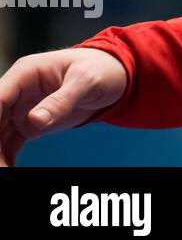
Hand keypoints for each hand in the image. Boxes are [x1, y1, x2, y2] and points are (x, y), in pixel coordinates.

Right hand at [0, 48, 126, 165]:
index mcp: (27, 72)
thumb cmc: (101, 69)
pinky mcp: (29, 123)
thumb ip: (62, 100)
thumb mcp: (86, 81)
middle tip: (2, 166)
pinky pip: (10, 142)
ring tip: (6, 171)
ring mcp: (21, 108)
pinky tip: (9, 168)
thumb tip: (35, 120)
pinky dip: (7, 157)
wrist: (114, 75)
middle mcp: (18, 90)